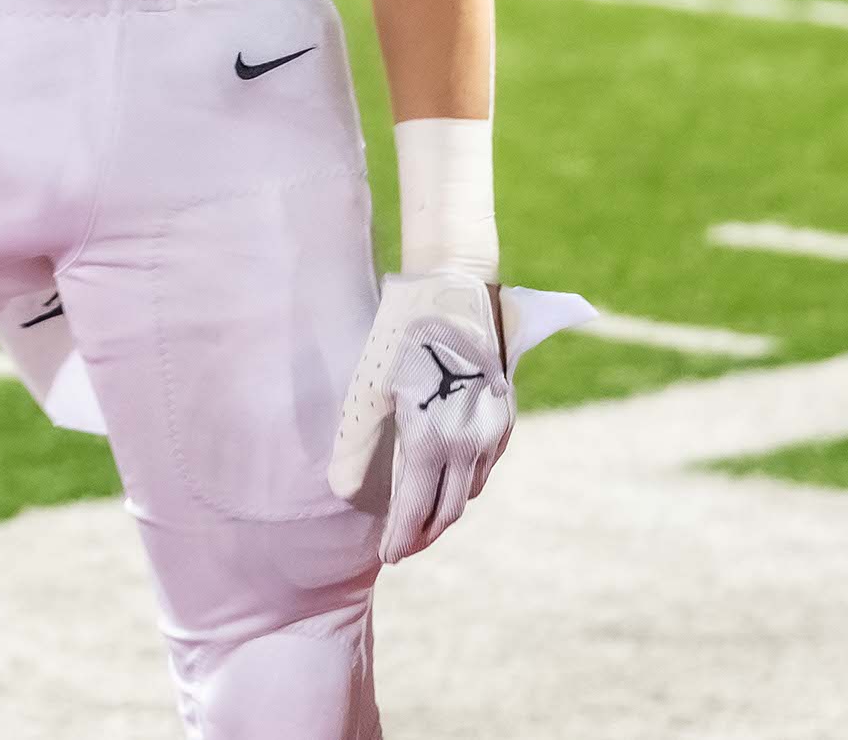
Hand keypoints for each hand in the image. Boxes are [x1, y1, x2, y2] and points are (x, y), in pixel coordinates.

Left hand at [326, 274, 588, 559]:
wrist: (456, 291)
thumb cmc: (402, 336)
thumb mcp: (369, 388)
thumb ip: (357, 443)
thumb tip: (342, 489)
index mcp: (432, 440)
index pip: (415, 509)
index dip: (400, 538)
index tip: (388, 556)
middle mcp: (469, 444)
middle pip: (449, 511)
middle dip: (424, 534)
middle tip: (404, 546)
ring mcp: (493, 432)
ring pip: (470, 491)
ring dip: (446, 510)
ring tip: (423, 518)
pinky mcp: (505, 416)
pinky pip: (485, 465)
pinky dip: (465, 482)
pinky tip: (449, 481)